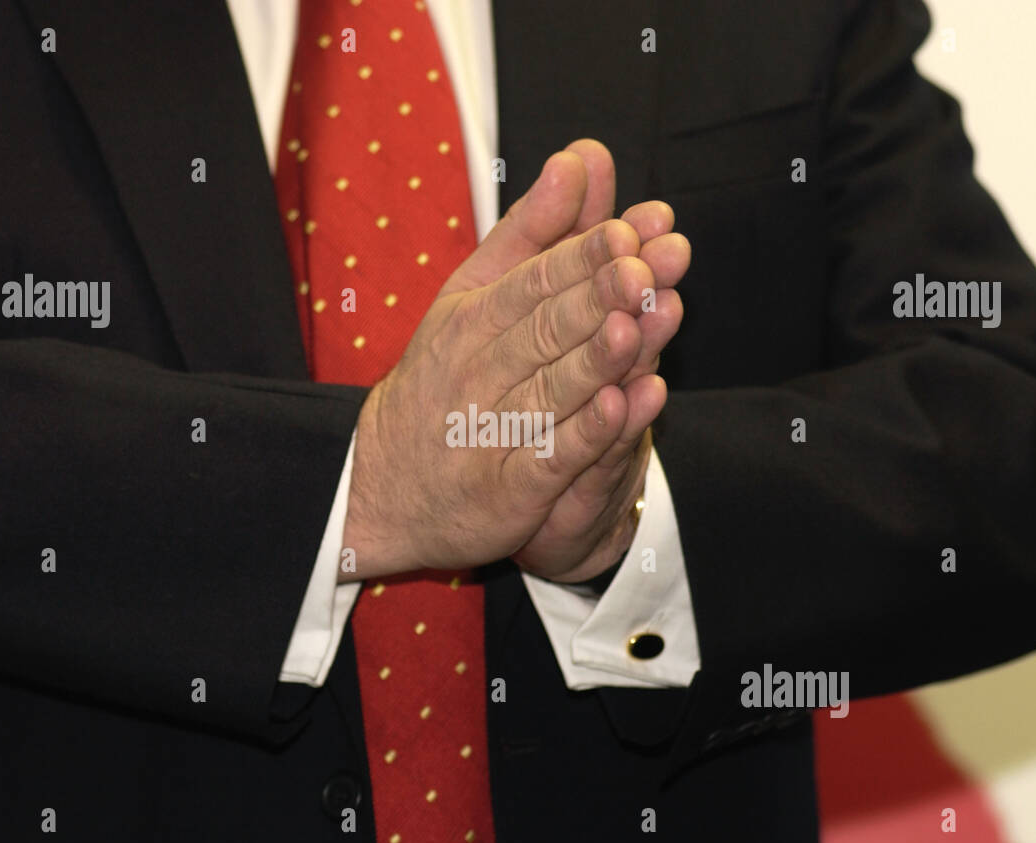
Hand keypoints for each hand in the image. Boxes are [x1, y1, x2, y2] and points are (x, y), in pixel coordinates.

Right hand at [342, 149, 661, 579]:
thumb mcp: (474, 296)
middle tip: (648, 269)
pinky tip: (618, 409)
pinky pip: (547, 459)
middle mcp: (479, 371)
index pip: (535, 281)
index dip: (585, 257)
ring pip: (553, 390)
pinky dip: (582, 436)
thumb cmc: (444, 379)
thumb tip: (581, 158)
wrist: (387, 486)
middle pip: (546, 329)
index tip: (632, 230)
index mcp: (472, 318)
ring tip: (637, 326)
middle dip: (598, 298)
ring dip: (597, 360)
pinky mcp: (509, 492)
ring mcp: (491, 433)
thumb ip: (534, 231)